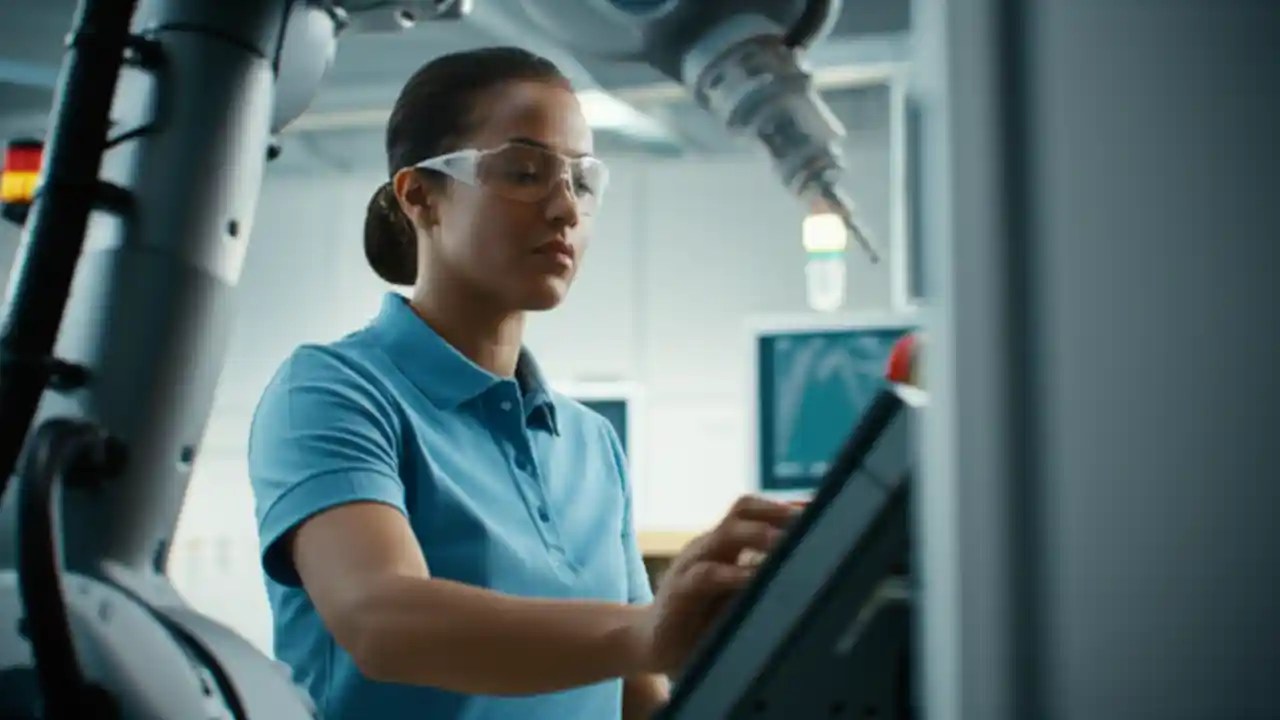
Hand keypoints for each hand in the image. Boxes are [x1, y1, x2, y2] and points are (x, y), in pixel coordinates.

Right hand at [633, 495, 799, 674]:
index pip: (759, 510)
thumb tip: (815, 574)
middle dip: (779, 510)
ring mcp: (692, 564)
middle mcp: (710, 546)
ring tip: (787, 541)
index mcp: (726, 544)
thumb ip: (764, 581)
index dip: (791, 505)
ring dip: (760, 534)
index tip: (827, 505)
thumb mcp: (738, 597)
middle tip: (814, 518)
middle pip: (743, 510)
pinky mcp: (679, 592)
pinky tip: (752, 579)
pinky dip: (732, 574)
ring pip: (726, 533)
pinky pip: (706, 575)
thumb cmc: (703, 622)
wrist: (650, 643)